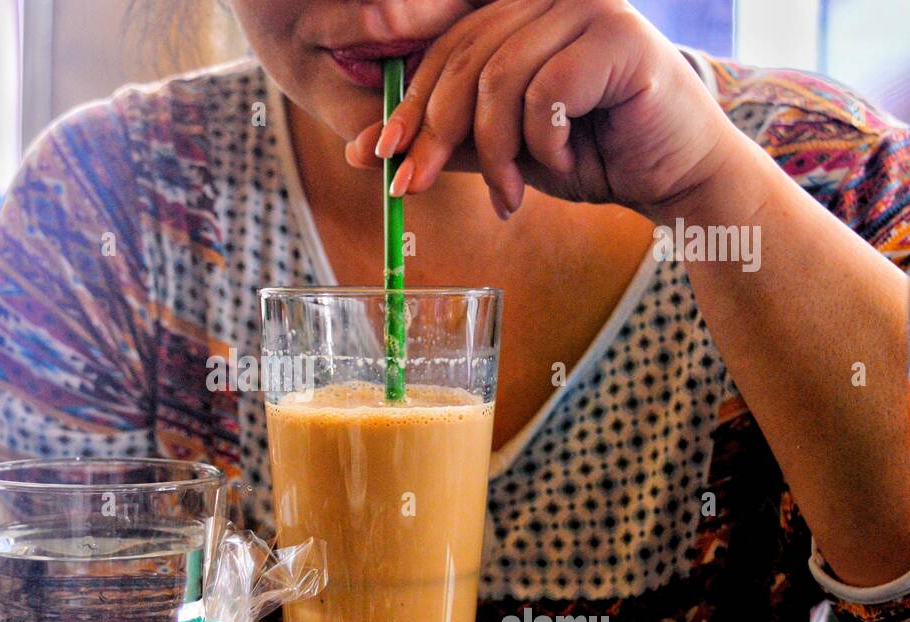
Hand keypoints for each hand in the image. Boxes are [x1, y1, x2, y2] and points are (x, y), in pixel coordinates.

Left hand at [345, 0, 746, 222]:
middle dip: (435, 135)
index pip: (444, 50)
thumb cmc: (590, 154)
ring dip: (497, 152)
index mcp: (518, 10)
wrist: (671, 176)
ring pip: (500, 80)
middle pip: (464, 61)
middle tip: (416, 187)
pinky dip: (545, 141)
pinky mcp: (619, 35)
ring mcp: (587, 7)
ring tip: (510, 193)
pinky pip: (546, 92)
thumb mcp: (500, 149)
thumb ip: (440, 143)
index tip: (380, 158)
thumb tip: (359, 152)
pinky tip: (566, 159)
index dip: (408, 105)